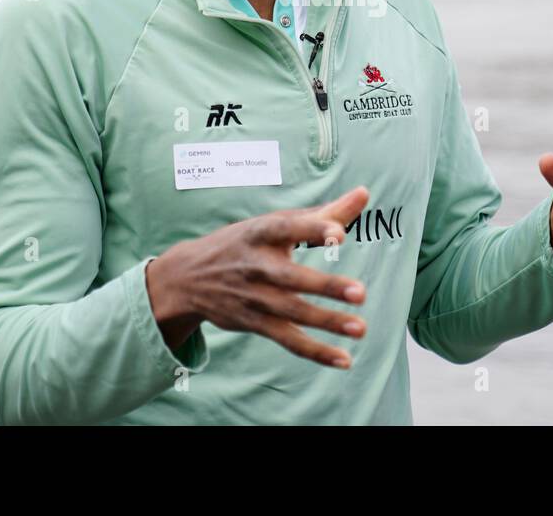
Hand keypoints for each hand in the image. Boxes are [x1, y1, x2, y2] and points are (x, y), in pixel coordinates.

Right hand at [146, 186, 370, 368]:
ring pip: (293, 311)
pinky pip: (287, 339)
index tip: (339, 233)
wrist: (187, 277)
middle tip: (361, 292)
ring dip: (327, 322)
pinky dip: (315, 351)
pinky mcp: (254, 322)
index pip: (288, 228)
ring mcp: (254, 296)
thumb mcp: (275, 223)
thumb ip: (324, 212)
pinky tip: (344, 359)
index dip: (313, 229)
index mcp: (262, 232)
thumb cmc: (245, 243)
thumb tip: (364, 193)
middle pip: (292, 277)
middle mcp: (256, 265)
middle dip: (326, 286)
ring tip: (361, 328)